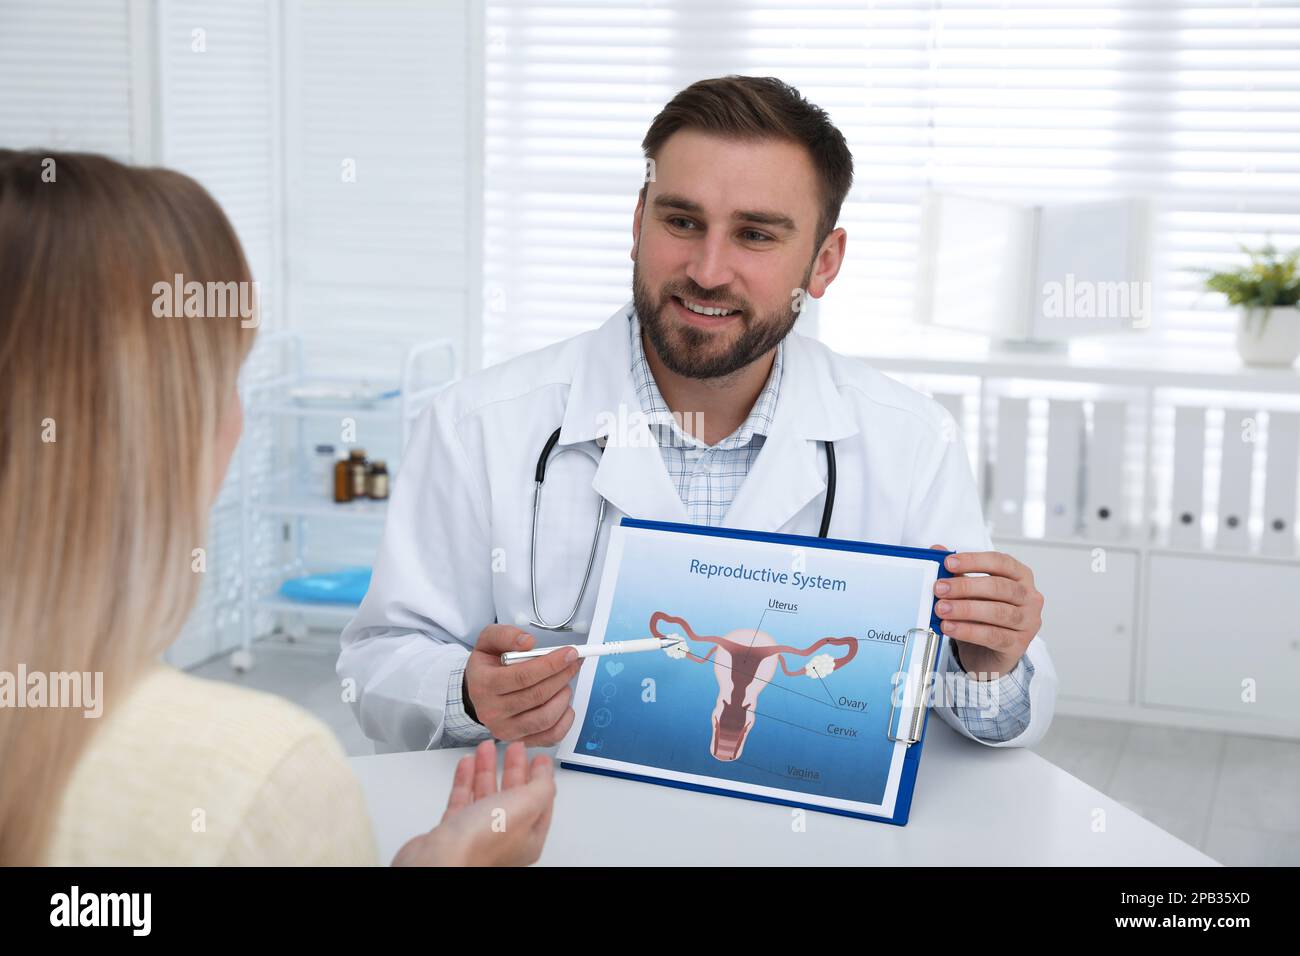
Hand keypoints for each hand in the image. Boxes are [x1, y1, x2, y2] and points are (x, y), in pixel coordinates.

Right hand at [393, 740, 555, 866]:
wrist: (439, 859)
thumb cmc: (482, 841)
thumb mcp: (526, 805)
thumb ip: (541, 787)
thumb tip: (546, 774)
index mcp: (527, 837)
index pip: (539, 802)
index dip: (540, 777)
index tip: (538, 758)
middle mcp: (503, 837)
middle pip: (513, 796)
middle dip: (514, 768)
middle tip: (514, 748)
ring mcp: (477, 834)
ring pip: (486, 795)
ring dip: (487, 768)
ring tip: (487, 747)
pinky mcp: (453, 830)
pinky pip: (462, 799)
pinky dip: (465, 778)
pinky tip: (467, 763)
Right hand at [464, 624, 581, 744]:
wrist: (477, 691)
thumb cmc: (487, 666)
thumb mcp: (488, 641)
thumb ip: (506, 635)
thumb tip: (528, 643)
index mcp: (484, 684)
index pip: (523, 676)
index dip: (551, 664)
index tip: (570, 653)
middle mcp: (492, 711)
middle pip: (537, 695)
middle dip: (562, 675)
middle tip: (574, 662)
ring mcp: (505, 729)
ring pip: (545, 717)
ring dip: (563, 696)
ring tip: (565, 682)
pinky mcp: (519, 739)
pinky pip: (550, 736)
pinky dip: (565, 720)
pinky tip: (565, 704)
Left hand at [929, 546, 1042, 679]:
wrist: (988, 654)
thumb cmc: (982, 617)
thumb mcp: (969, 592)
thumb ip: (957, 571)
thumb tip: (937, 550)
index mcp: (1021, 576)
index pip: (1000, 562)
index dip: (974, 561)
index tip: (949, 563)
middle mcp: (1029, 597)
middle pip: (999, 587)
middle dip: (965, 586)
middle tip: (939, 588)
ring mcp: (1028, 622)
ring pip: (997, 612)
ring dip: (965, 609)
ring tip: (941, 609)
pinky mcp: (1018, 644)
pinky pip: (992, 635)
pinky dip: (968, 631)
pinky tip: (950, 627)